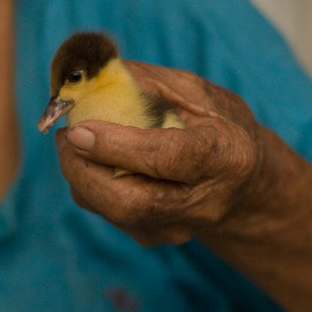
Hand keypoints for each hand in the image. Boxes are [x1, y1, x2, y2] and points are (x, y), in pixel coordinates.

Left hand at [54, 62, 264, 246]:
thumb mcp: (196, 93)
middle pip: (130, 201)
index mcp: (224, 156)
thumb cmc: (218, 125)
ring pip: (111, 209)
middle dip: (83, 169)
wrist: (244, 183)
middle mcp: (203, 202)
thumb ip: (148, 83)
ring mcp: (178, 227)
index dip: (118, 145)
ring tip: (76, 141)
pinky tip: (92, 160)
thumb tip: (92, 75)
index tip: (80, 129)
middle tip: (67, 135)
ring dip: (80, 174)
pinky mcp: (154, 236)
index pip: (167, 157)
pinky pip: (106, 212)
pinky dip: (89, 184)